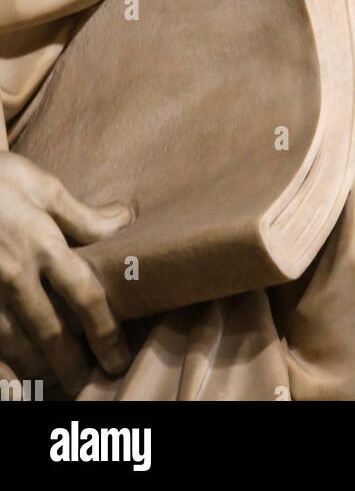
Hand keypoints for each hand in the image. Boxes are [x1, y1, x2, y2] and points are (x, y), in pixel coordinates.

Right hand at [0, 152, 131, 394]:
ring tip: (56, 381)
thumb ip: (83, 215)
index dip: (104, 330)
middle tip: (89, 384)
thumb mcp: (43, 186)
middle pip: (50, 331)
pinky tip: (14, 379)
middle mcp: (14, 275)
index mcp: (42, 245)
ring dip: (37, 368)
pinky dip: (1, 366)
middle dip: (71, 364)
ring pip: (14, 344)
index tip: (118, 354)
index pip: (83, 295)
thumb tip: (125, 220)